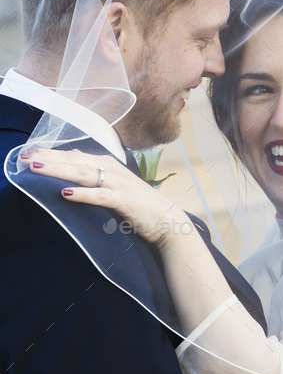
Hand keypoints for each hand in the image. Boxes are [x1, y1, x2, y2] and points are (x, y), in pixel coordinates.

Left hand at [19, 148, 186, 248]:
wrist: (168, 221)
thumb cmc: (140, 204)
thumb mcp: (114, 183)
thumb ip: (94, 170)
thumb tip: (73, 157)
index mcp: (108, 164)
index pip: (73, 156)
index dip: (50, 153)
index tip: (27, 152)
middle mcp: (112, 170)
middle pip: (74, 162)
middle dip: (48, 158)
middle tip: (24, 157)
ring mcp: (118, 184)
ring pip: (83, 174)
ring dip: (58, 171)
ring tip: (37, 168)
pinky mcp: (124, 201)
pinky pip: (99, 196)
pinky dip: (82, 195)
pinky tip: (65, 194)